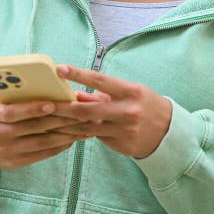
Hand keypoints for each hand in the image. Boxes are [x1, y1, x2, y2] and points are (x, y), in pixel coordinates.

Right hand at [0, 93, 88, 196]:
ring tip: (84, 126)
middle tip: (81, 111)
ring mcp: (5, 151)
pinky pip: (42, 154)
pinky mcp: (15, 162)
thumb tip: (43, 82)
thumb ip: (10, 91)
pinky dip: (59, 146)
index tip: (52, 103)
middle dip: (59, 119)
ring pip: (41, 142)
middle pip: (31, 127)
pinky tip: (73, 138)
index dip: (31, 108)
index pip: (10, 112)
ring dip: (65, 134)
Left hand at [51, 65, 172, 158]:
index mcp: (130, 92)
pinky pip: (94, 138)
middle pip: (88, 110)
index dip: (79, 74)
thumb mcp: (128, 93)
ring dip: (65, 124)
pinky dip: (77, 134)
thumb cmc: (144, 105)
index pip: (100, 80)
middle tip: (44, 103)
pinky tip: (61, 132)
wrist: (169, 133)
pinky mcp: (121, 145)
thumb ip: (102, 94)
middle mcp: (127, 111)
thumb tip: (75, 94)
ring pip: (88, 127)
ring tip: (45, 119)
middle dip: (64, 107)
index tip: (60, 69)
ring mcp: (124, 131)